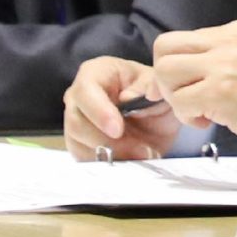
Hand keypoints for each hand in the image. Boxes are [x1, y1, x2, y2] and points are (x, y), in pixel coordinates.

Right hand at [62, 57, 180, 160]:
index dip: (99, 112)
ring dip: (112, 153)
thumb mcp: (160, 87)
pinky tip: (130, 160)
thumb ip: (150, 86)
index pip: (86, 90)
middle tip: (139, 150)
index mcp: (96, 73)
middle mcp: (78, 96)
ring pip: (79, 143)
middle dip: (108, 140)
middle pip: (77, 121)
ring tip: (141, 154)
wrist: (156, 122)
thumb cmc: (154, 96)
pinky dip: (107, 163)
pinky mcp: (78, 145)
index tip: (118, 130)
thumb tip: (128, 97)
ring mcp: (75, 121)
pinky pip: (84, 158)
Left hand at [150, 21, 236, 156]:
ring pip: (163, 72)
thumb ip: (225, 59)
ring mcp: (223, 66)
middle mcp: (227, 41)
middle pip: (164, 47)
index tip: (185, 87)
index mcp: (236, 32)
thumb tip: (190, 75)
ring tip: (199, 112)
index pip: (183, 39)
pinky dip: (187, 117)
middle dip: (165, 78)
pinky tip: (209, 122)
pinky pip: (179, 102)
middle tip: (183, 98)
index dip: (176, 66)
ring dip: (174, 97)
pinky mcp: (221, 92)